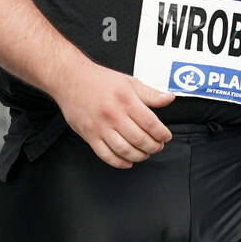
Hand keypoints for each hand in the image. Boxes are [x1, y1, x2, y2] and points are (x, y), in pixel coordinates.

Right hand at [52, 62, 175, 168]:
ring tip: (145, 153)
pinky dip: (119, 162)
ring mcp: (101, 127)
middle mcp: (114, 115)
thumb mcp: (129, 82)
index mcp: (126, 100)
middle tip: (157, 146)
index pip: (151, 123)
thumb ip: (151, 94)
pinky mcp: (89, 135)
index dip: (162, 134)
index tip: (166, 137)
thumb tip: (169, 98)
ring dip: (139, 156)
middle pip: (140, 139)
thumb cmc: (99, 80)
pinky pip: (106, 155)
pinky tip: (127, 161)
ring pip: (124, 150)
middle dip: (153, 147)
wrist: (71, 79)